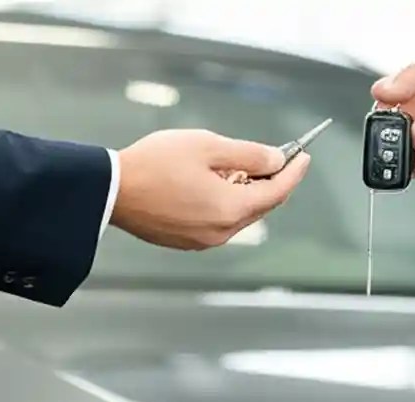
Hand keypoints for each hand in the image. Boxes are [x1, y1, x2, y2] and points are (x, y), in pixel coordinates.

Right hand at [111, 129, 310, 249]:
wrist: (111, 190)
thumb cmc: (155, 164)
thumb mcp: (207, 146)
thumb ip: (248, 155)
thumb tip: (275, 162)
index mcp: (230, 208)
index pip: (276, 192)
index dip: (294, 172)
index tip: (303, 156)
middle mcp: (221, 232)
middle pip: (260, 207)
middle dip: (271, 182)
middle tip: (276, 159)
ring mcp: (203, 240)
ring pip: (239, 216)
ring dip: (246, 193)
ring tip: (237, 167)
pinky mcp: (187, 241)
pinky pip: (218, 222)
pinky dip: (226, 203)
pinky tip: (214, 184)